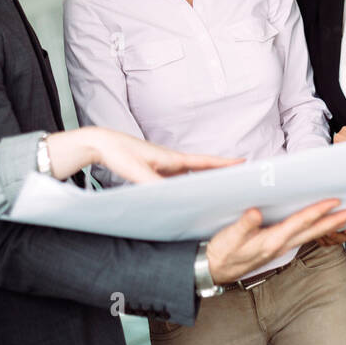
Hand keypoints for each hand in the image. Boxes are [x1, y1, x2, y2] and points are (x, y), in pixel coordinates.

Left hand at [46, 128, 241, 183]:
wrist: (101, 144)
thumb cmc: (119, 152)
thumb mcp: (139, 172)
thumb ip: (156, 187)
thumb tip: (174, 200)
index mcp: (172, 159)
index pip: (205, 162)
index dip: (225, 164)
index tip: (244, 162)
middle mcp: (171, 162)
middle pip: (201, 169)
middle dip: (220, 174)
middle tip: (239, 179)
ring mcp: (162, 167)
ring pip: (189, 176)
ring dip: (204, 182)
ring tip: (219, 191)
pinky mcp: (153, 171)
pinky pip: (176, 181)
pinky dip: (186, 187)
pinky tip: (187, 198)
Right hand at [206, 199, 345, 283]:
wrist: (215, 270)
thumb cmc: (222, 252)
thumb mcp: (229, 237)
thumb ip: (244, 225)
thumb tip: (256, 212)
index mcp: (272, 240)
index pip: (300, 222)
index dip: (318, 211)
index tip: (334, 202)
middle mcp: (280, 245)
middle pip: (313, 231)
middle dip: (334, 221)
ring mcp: (280, 248)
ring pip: (310, 235)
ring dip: (328, 226)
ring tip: (343, 218)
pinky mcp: (276, 247)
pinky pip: (301, 237)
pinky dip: (314, 229)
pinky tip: (319, 225)